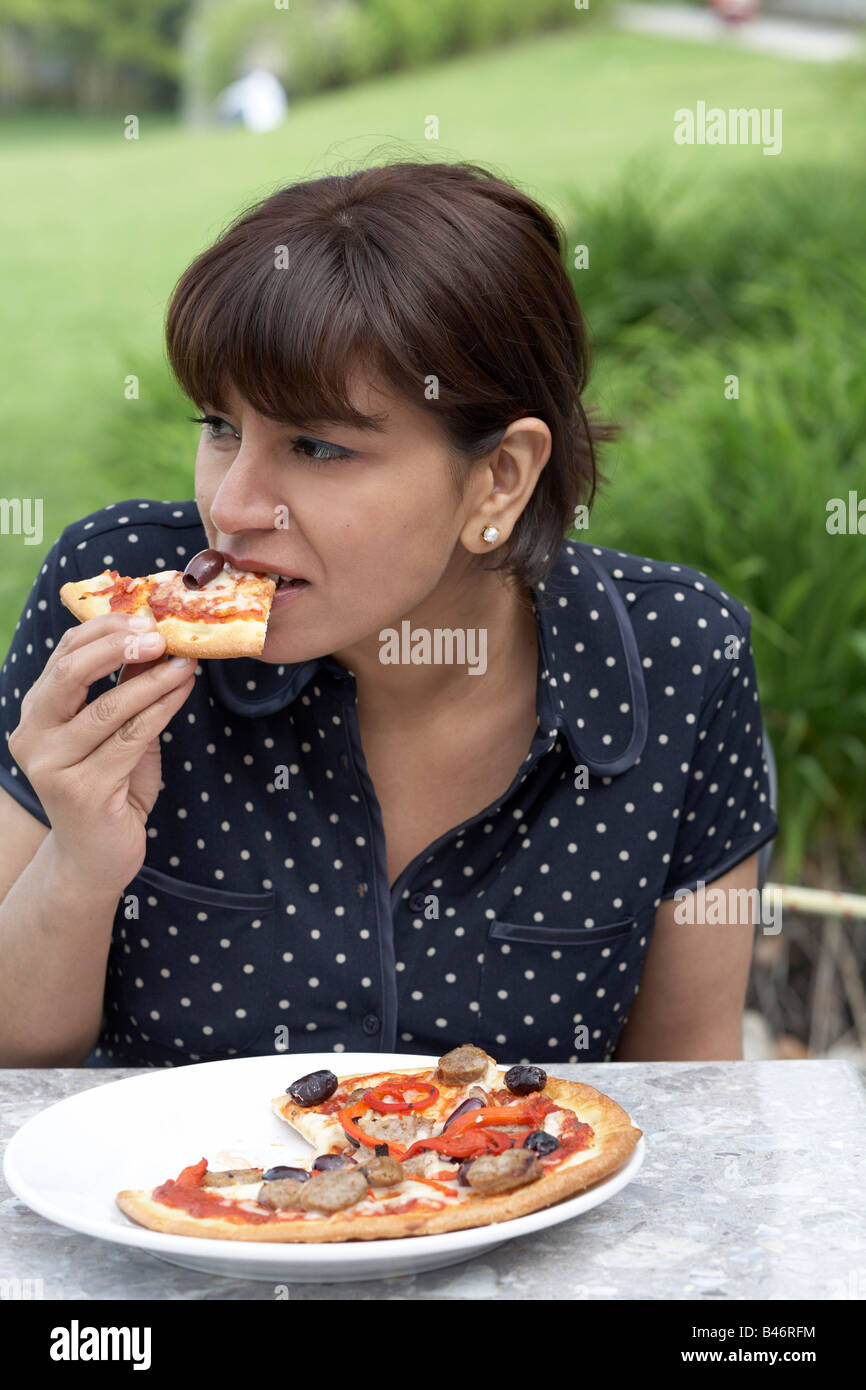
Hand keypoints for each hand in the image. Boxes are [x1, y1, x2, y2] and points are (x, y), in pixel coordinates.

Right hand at [7, 612, 195, 891]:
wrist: (97, 858)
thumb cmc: (109, 789)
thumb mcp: (115, 731)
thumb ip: (126, 689)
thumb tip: (156, 638)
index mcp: (36, 714)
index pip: (63, 657)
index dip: (104, 632)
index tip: (145, 617)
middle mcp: (33, 737)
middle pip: (70, 674)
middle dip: (118, 647)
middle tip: (161, 634)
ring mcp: (53, 767)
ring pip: (109, 709)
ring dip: (154, 680)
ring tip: (186, 663)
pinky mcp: (83, 791)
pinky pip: (131, 739)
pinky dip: (162, 710)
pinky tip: (182, 692)